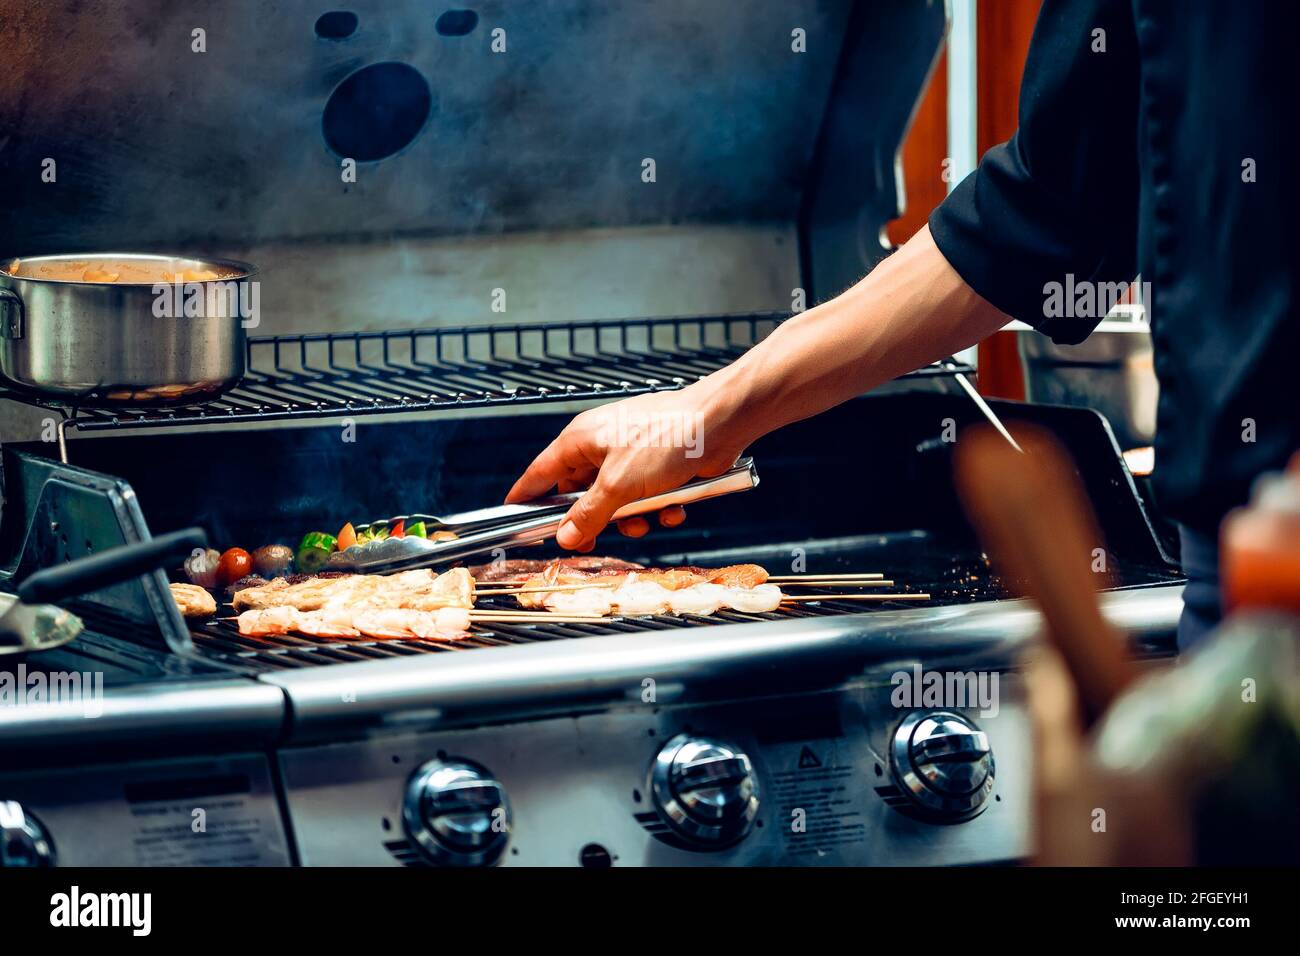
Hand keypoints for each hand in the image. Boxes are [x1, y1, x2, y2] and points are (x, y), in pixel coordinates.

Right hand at [506, 381, 751, 550]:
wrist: (719, 424)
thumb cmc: (668, 436)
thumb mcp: (619, 485)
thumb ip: (589, 514)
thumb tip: (565, 535)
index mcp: (581, 439)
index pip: (541, 472)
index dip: (526, 495)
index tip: (513, 515)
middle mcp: (602, 444)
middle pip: (581, 492)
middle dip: (593, 518)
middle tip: (593, 538)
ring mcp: (631, 453)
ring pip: (616, 499)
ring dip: (631, 516)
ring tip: (645, 520)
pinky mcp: (658, 464)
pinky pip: (645, 495)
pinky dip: (657, 507)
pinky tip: (673, 508)